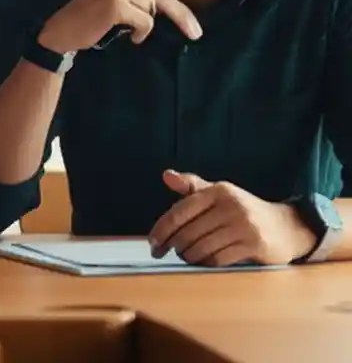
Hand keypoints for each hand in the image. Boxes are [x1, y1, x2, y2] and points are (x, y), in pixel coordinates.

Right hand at [38, 0, 201, 53]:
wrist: (60, 32)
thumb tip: (171, 4)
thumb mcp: (115, 0)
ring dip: (144, 26)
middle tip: (196, 34)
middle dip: (179, 16)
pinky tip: (128, 37)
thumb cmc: (90, 21)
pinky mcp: (116, 2)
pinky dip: (140, 33)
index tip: (195, 25)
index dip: (179, 7)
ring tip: (127, 32)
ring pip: (153, 9)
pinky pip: (145, 21)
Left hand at [149, 170, 316, 266]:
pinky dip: (206, 263)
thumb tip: (166, 175)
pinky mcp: (254, 245)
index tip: (153, 243)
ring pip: (201, 248)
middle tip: (169, 252)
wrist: (286, 227)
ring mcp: (244, 225)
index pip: (180, 212)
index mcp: (218, 191)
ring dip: (189, 256)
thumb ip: (192, 186)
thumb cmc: (243, 211)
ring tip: (187, 256)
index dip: (162, 230)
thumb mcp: (219, 194)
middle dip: (174, 246)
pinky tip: (204, 262)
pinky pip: (218, 259)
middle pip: (188, 233)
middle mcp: (231, 205)